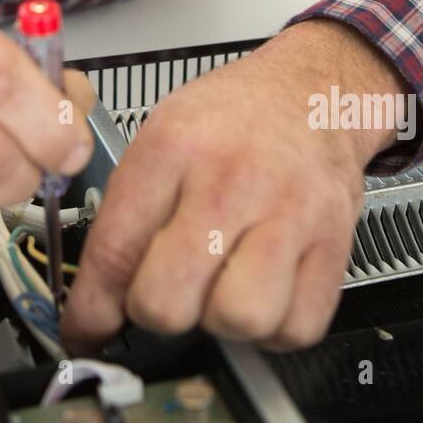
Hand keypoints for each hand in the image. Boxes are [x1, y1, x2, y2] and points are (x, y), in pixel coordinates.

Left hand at [61, 20, 405, 352]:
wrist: (314, 91)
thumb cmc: (234, 119)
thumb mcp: (160, 136)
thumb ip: (126, 211)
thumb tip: (97, 298)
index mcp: (173, 149)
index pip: (114, 250)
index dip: (92, 309)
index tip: (88, 330)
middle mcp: (230, 181)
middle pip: (169, 301)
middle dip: (157, 311)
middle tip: (166, 292)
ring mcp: (288, 214)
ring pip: (237, 321)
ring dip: (222, 322)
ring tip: (221, 288)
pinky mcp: (334, 243)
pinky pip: (296, 328)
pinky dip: (275, 328)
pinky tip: (263, 292)